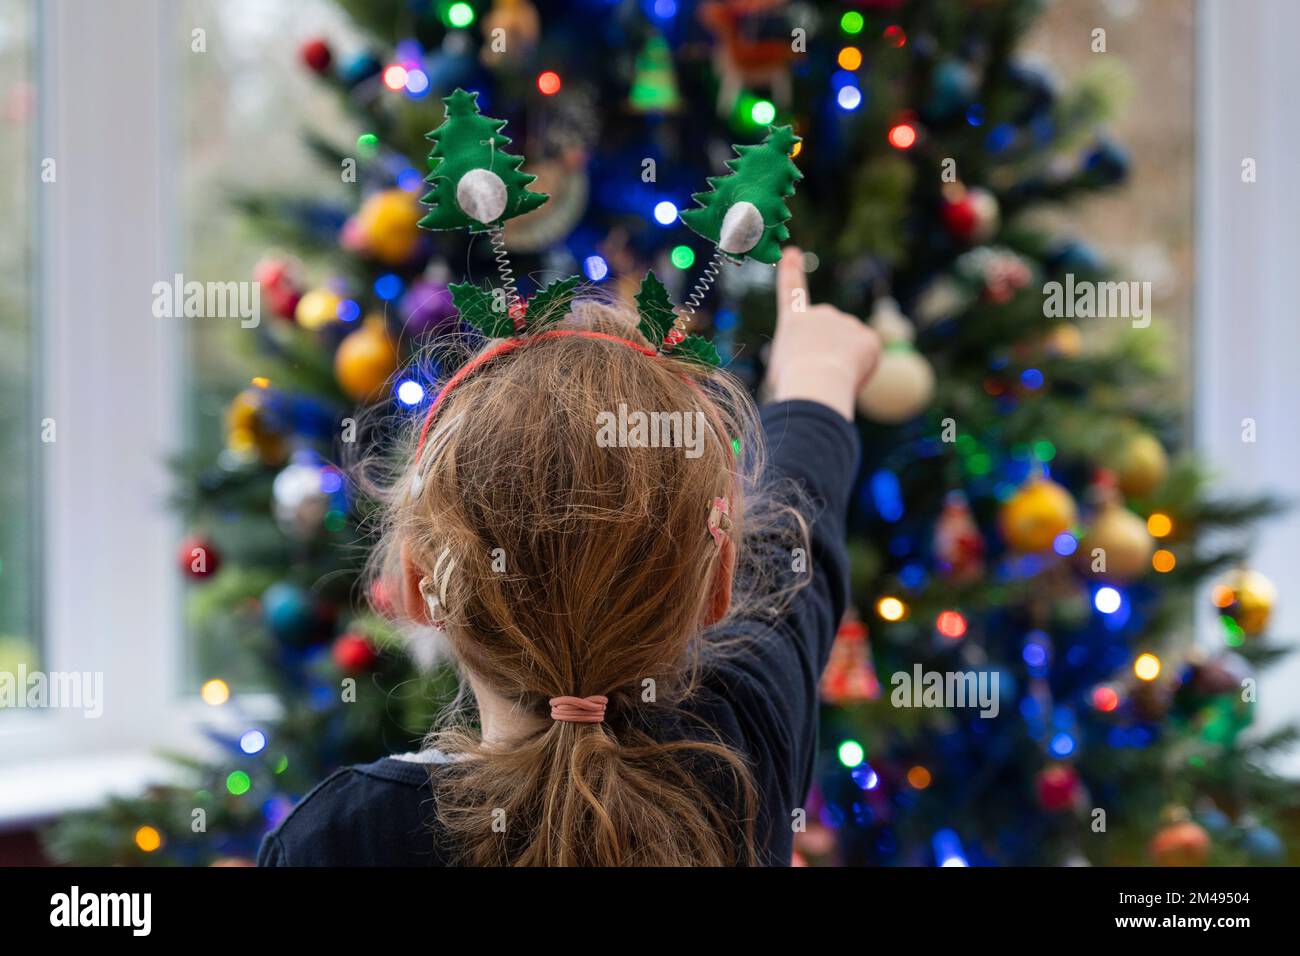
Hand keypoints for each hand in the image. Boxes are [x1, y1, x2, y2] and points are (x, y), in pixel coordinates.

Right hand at [766, 247, 880, 420]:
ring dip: (843, 365)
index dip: (791, 272)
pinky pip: (867, 358)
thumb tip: (820, 361)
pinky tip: (848, 376)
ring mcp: (846, 322)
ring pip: (849, 349)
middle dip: (827, 353)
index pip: (791, 292)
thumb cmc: (791, 382)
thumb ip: (799, 356)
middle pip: (828, 336)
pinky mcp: (868, 337)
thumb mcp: (782, 369)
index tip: (792, 253)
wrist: (815, 380)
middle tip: (817, 373)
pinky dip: (860, 371)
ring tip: (830, 376)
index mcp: (793, 320)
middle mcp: (820, 313)